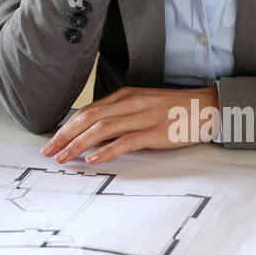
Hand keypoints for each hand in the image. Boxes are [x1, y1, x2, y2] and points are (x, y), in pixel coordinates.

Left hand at [40, 85, 219, 163]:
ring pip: (102, 129)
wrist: (206, 107)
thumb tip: (93, 132)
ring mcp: (142, 117)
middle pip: (89, 118)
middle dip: (65, 136)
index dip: (66, 126)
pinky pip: (125, 141)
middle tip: (49, 151)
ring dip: (79, 144)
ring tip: (64, 157)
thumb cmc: (173, 109)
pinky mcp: (154, 132)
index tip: (52, 141)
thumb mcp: (142, 104)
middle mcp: (129, 103)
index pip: (87, 111)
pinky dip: (106, 150)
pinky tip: (93, 159)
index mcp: (124, 96)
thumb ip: (119, 114)